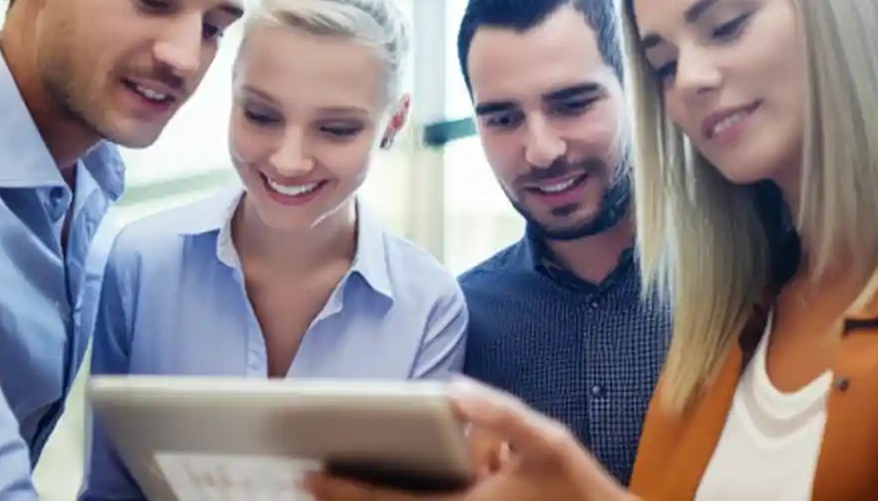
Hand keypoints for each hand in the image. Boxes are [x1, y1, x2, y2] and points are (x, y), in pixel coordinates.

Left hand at [302, 378, 632, 500]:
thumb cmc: (575, 486)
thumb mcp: (546, 440)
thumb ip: (501, 413)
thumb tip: (453, 389)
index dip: (345, 491)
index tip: (309, 476)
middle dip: (344, 500)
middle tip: (302, 480)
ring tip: (329, 483)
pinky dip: (399, 500)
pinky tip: (386, 483)